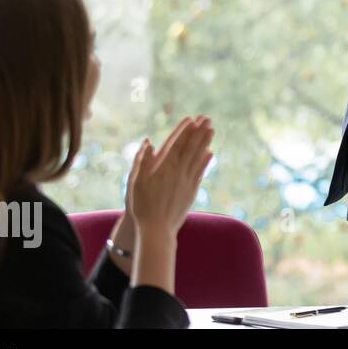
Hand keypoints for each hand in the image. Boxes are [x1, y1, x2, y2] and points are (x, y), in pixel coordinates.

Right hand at [130, 115, 214, 239]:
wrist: (156, 229)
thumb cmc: (141, 205)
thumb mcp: (135, 181)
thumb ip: (143, 160)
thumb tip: (148, 142)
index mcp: (164, 168)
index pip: (177, 144)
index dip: (185, 131)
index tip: (192, 119)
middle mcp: (178, 172)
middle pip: (191, 148)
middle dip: (199, 132)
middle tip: (207, 119)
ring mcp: (187, 181)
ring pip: (198, 157)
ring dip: (205, 142)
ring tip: (211, 130)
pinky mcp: (191, 191)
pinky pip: (200, 172)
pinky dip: (205, 161)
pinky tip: (210, 153)